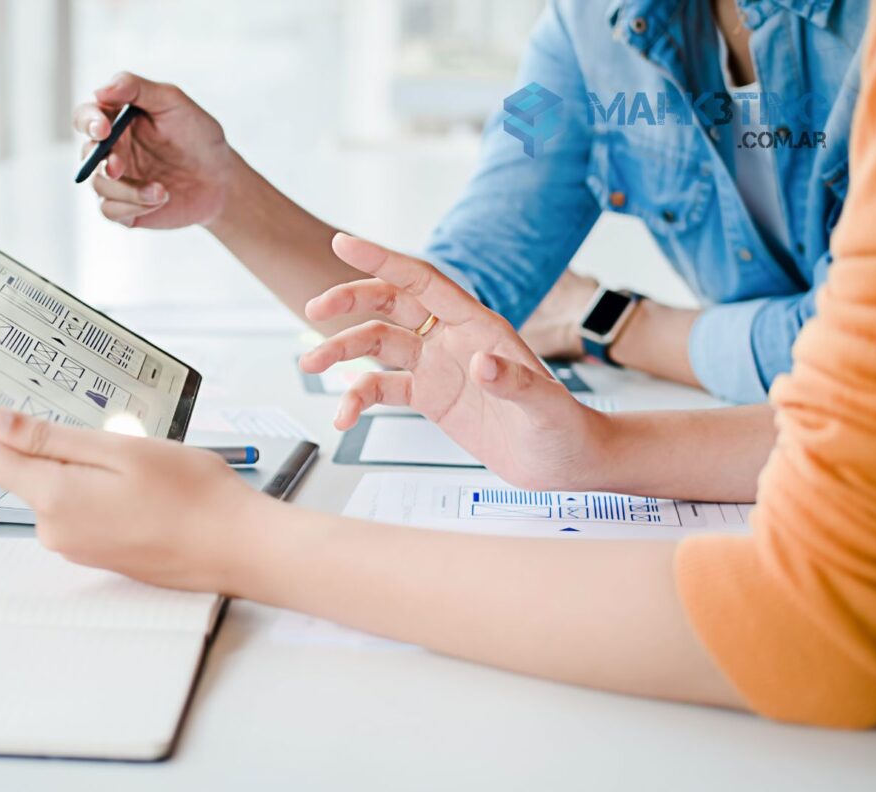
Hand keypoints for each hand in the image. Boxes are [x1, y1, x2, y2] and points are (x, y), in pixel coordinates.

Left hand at [0, 404, 266, 592]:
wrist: (238, 548)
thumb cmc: (192, 497)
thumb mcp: (119, 450)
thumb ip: (50, 438)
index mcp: (54, 499)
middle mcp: (55, 529)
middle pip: (16, 471)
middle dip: (23, 433)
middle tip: (48, 391)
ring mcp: (76, 544)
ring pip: (49, 487)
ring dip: (64, 456)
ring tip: (109, 431)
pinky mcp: (97, 550)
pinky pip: (74, 506)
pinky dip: (85, 480)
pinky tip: (124, 468)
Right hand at [72, 72, 235, 228]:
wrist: (221, 180)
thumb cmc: (198, 136)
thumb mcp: (173, 102)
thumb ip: (137, 88)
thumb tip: (100, 91)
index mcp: (117, 121)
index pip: (86, 116)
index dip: (88, 120)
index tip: (103, 128)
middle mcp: (111, 150)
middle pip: (86, 153)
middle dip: (100, 160)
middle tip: (118, 166)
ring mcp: (116, 181)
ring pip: (98, 184)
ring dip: (127, 189)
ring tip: (162, 190)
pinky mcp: (124, 208)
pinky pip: (110, 210)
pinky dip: (133, 205)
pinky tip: (160, 198)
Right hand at [301, 234, 610, 489]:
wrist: (566, 462)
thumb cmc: (565, 430)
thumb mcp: (545, 408)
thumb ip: (515, 383)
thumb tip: (480, 365)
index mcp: (478, 325)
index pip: (423, 281)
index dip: (383, 260)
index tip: (343, 244)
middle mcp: (453, 339)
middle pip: (391, 305)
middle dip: (350, 302)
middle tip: (314, 308)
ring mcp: (438, 367)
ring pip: (378, 345)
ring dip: (341, 351)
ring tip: (309, 364)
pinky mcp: (431, 398)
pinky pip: (383, 389)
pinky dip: (357, 399)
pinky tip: (343, 417)